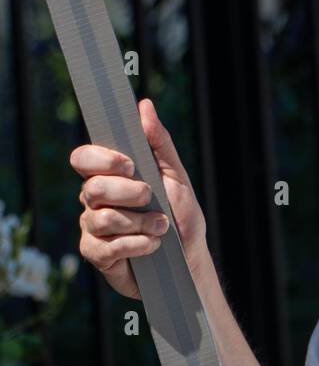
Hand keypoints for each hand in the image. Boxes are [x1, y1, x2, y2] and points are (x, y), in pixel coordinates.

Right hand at [70, 99, 206, 298]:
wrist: (189, 259)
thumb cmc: (181, 215)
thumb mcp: (177, 176)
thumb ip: (159, 142)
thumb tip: (144, 105)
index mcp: (109, 176)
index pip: (83, 158)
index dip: (101, 159)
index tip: (129, 165)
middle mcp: (94, 200)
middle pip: (92, 188)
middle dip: (128, 193)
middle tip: (150, 197)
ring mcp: (92, 227)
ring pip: (102, 218)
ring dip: (141, 222)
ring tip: (162, 227)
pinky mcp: (96, 254)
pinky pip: (107, 246)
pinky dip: (137, 244)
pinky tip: (152, 245)